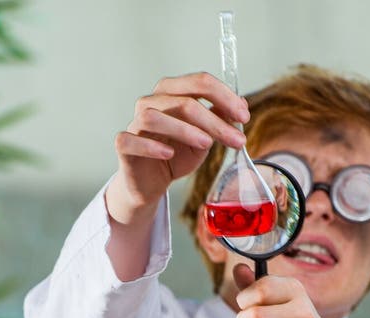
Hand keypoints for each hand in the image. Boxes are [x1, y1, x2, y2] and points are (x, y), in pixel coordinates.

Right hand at [107, 72, 248, 224]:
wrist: (152, 182)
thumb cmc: (176, 155)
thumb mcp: (204, 138)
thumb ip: (219, 120)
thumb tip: (241, 104)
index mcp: (172, 93)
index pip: (199, 82)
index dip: (224, 96)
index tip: (244, 116)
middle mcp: (151, 102)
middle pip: (182, 101)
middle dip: (213, 120)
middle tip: (236, 139)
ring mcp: (135, 122)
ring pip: (155, 117)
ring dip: (184, 130)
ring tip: (206, 145)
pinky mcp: (124, 145)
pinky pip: (131, 140)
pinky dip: (151, 147)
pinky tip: (168, 154)